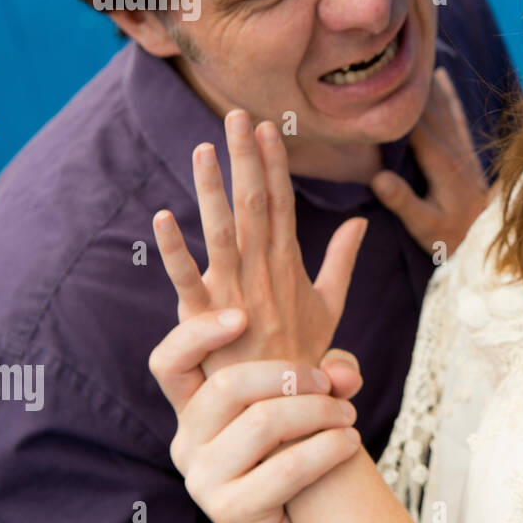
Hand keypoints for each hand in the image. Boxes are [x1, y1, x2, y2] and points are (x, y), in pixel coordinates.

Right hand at [149, 309, 362, 522]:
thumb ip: (326, 376)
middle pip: (228, 386)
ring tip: (349, 416)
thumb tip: (342, 370)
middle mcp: (188, 441)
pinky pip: (285, 469)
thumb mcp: (304, 408)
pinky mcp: (229, 511)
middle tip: (329, 385)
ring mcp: (203, 479)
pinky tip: (350, 444)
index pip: (169, 363)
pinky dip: (327, 450)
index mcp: (195, 409)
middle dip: (291, 375)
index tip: (241, 317)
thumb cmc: (294, 456)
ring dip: (319, 413)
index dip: (195, 334)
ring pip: (263, 424)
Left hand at [151, 109, 368, 378]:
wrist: (290, 407)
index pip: (282, 201)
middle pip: (256, 203)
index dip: (274, 163)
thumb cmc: (306, 357)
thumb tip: (361, 220)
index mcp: (289, 263)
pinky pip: (190, 280)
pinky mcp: (211, 319)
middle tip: (236, 114)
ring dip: (214, 189)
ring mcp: (238, 294)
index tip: (267, 126)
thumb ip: (342, 259)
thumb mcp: (331, 304)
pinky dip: (175, 250)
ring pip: (226, 231)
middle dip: (246, 158)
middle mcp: (265, 272)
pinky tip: (161, 217)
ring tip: (202, 148)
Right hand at [372, 66, 487, 257]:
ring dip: (425, 81)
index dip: (395, 102)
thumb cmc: (453, 236)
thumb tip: (378, 177)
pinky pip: (455, 114)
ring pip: (442, 105)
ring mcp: (461, 147)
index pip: (413, 124)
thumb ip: (404, 201)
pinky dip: (447, 93)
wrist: (490, 239)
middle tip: (386, 52)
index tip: (373, 79)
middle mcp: (452, 149)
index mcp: (440, 163)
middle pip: (427, 109)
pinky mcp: (465, 151)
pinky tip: (441, 75)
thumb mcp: (425, 226)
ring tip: (410, 53)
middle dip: (407, 84)